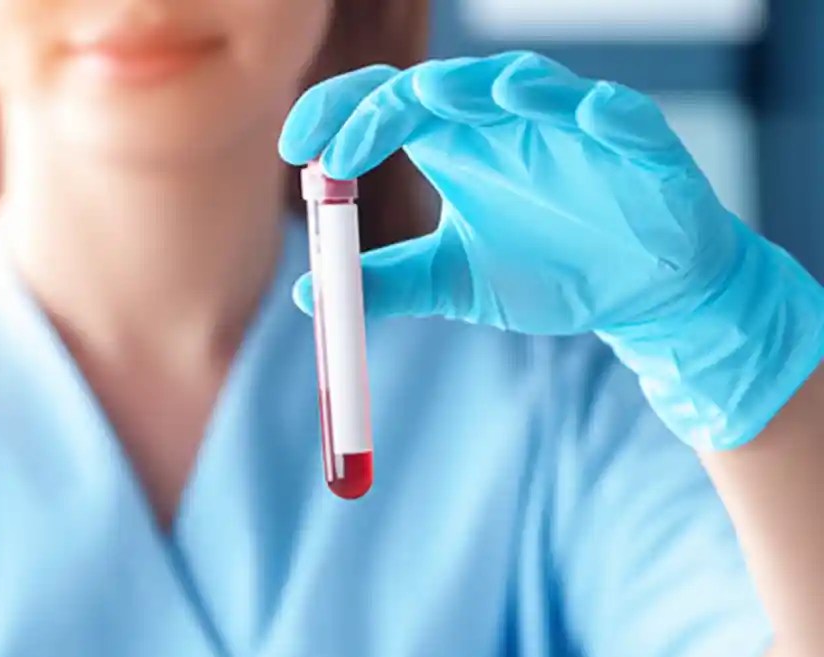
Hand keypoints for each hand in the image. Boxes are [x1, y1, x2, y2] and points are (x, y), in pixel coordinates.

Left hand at [279, 52, 823, 449]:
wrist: (638, 296)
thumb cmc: (549, 269)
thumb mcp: (452, 280)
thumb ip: (386, 280)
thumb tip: (308, 295)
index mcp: (457, 143)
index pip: (387, 103)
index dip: (339, 114)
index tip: (296, 152)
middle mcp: (505, 123)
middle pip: (440, 84)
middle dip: (387, 107)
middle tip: (345, 147)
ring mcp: (571, 126)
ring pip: (525, 83)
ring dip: (484, 87)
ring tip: (442, 98)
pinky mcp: (637, 143)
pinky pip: (617, 114)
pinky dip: (600, 112)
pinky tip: (586, 117)